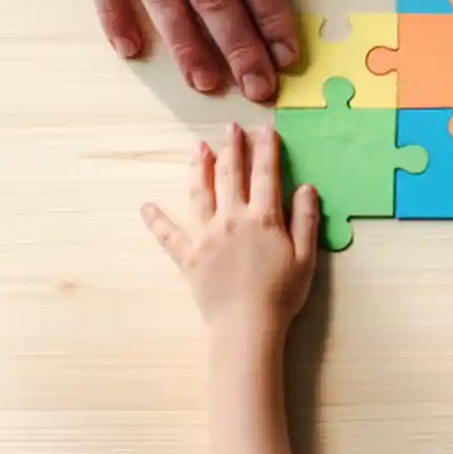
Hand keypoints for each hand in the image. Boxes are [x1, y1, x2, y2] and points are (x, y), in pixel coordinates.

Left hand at [140, 123, 317, 335]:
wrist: (246, 326)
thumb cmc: (281, 294)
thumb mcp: (306, 257)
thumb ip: (306, 219)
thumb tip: (306, 187)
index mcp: (263, 217)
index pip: (265, 174)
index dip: (266, 148)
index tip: (265, 128)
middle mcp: (231, 219)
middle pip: (230, 175)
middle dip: (232, 147)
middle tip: (231, 127)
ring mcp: (206, 235)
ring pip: (199, 193)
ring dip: (198, 168)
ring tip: (197, 148)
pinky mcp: (188, 256)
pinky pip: (168, 235)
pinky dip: (156, 221)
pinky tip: (146, 207)